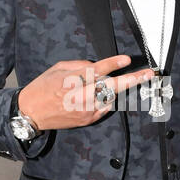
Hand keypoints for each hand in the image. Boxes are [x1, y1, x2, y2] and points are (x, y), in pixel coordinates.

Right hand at [18, 55, 155, 131]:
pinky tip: (108, 94)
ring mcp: (86, 110)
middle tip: (148, 74)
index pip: (97, 71)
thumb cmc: (42, 88)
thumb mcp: (57, 69)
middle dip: (132, 79)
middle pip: (111, 87)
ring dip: (124, 89)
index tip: (126, 59)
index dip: (113, 64)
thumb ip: (79, 66)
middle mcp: (81, 96)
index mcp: (72, 81)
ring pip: (111, 98)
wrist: (31, 113)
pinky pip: (105, 108)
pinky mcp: (87, 120)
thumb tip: (96, 67)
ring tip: (138, 79)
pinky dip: (109, 99)